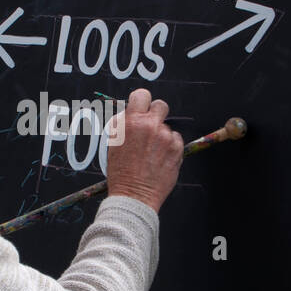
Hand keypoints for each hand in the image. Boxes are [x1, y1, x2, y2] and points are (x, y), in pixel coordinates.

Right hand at [105, 88, 183, 212]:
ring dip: (162, 135)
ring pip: (167, 127)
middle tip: (151, 127)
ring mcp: (165, 137)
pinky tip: (160, 159)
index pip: (142, 95)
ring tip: (152, 153)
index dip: (142, 101)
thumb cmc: (120, 171)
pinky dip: (170, 147)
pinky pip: (176, 139)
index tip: (143, 107)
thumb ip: (123, 123)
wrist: (134, 195)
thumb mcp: (113, 143)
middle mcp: (150, 126)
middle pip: (161, 105)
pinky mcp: (177, 148)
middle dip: (156, 114)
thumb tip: (131, 110)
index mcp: (131, 122)